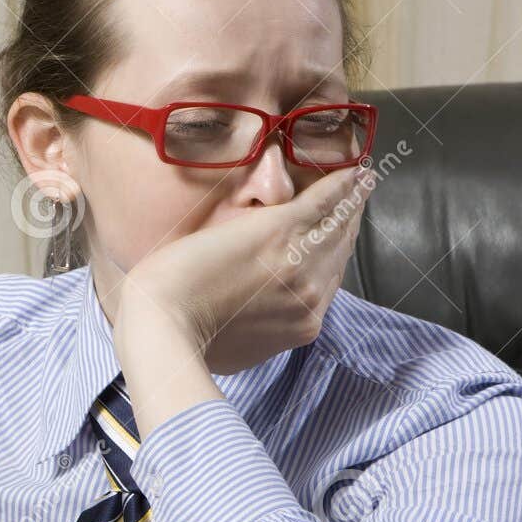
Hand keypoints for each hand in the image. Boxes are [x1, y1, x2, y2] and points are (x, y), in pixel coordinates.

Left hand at [115, 163, 374, 375]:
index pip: (327, 284)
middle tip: (356, 200)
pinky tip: (354, 172)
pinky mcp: (282, 230)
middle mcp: (311, 295)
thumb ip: (259, 329)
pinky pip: (323, 202)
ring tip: (359, 182)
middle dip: (348, 225)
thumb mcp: (236, 349)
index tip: (340, 240)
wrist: (162, 324)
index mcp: (300, 325)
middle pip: (338, 253)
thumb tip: (258, 319)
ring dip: (350, 200)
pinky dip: (341, 186)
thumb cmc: (181, 338)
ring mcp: (301, 262)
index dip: (334, 258)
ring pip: (336, 225)